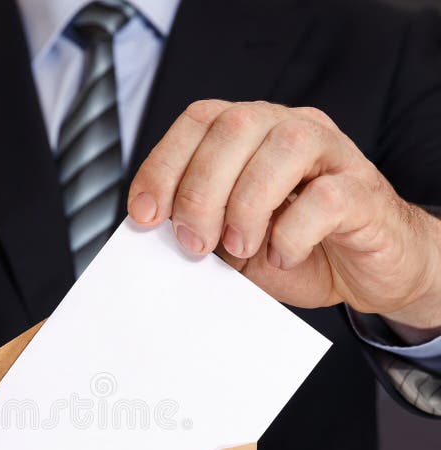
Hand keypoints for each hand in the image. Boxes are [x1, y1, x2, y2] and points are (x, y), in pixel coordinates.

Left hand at [128, 99, 440, 343]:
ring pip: (285, 146)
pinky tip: (282, 256)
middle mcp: (289, 129)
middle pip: (235, 126)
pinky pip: (326, 198)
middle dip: (200, 191)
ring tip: (240, 248)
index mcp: (250, 135)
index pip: (199, 120)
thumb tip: (152, 233)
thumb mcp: (228, 242)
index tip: (144, 216)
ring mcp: (332, 154)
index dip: (163, 165)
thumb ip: (197, 227)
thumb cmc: (290, 249)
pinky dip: (292, 234)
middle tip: (195, 245)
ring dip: (247, 206)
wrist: (360, 272)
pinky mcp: (363, 192)